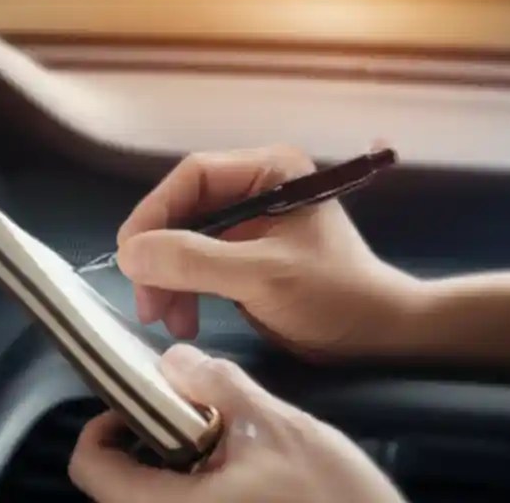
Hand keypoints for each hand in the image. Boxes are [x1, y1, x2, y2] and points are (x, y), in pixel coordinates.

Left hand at [69, 345, 402, 502]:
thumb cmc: (334, 499)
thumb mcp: (276, 427)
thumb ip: (217, 386)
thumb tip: (174, 360)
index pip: (90, 468)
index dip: (104, 426)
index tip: (140, 402)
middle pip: (116, 485)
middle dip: (144, 442)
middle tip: (184, 413)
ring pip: (150, 499)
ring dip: (170, 465)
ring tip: (217, 440)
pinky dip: (194, 486)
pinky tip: (236, 469)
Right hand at [116, 145, 422, 359]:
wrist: (380, 337)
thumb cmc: (334, 295)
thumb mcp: (262, 275)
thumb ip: (194, 260)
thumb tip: (129, 254)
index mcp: (267, 171)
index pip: (191, 177)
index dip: (154, 213)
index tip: (130, 255)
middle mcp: (255, 189)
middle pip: (183, 210)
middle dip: (159, 255)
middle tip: (145, 299)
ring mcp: (250, 225)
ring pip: (184, 241)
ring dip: (167, 279)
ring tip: (164, 318)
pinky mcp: (246, 257)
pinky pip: (197, 265)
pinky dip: (183, 291)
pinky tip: (184, 319)